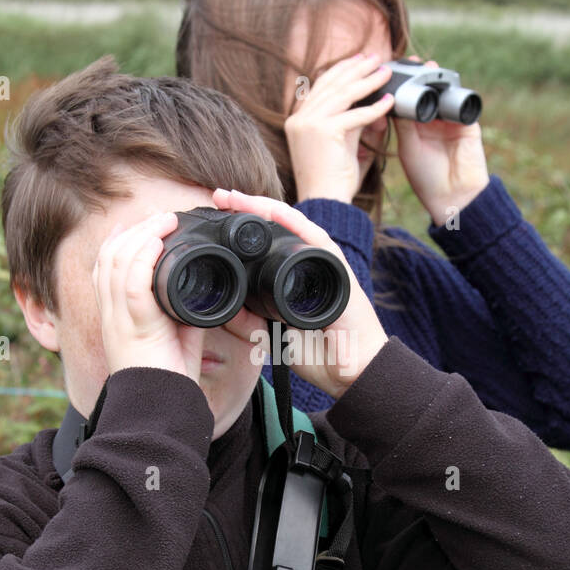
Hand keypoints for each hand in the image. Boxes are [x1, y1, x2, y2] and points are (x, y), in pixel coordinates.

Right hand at [92, 210, 204, 383]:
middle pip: (108, 257)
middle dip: (133, 230)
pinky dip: (144, 257)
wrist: (163, 410)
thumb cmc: (170, 378)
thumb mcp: (177, 336)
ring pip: (116, 262)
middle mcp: (111, 314)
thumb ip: (183, 312)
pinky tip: (158, 243)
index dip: (118, 241)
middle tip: (160, 218)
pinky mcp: (135, 327)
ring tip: (165, 221)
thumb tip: (203, 291)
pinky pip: (132, 283)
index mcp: (116, 315)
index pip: (104, 268)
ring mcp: (119, 320)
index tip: (141, 225)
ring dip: (142, 235)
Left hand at [211, 187, 387, 399]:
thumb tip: (223, 310)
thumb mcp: (273, 336)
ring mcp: (325, 263)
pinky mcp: (338, 269)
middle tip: (220, 196)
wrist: (353, 372)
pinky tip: (275, 211)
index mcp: (294, 276)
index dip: (241, 226)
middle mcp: (310, 264)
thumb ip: (251, 323)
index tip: (216, 214)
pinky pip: (315, 239)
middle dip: (247, 209)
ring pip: (292, 226)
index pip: (265, 243)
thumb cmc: (322, 354)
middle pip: (276, 227)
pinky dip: (295, 223)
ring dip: (264, 208)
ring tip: (237, 198)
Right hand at [284, 53, 394, 203]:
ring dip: (368, 81)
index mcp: (297, 119)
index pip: (321, 85)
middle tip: (377, 58)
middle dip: (356, 68)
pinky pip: (355, 115)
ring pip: (344, 93)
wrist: (324, 203)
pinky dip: (375, 108)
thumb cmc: (332, 180)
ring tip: (386, 72)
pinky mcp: (323, 132)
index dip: (341, 70)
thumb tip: (373, 103)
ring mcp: (308, 123)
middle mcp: (299, 118)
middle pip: (332, 83)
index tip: (359, 60)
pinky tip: (389, 102)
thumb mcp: (340, 143)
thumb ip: (351, 122)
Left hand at [393, 56, 488, 224]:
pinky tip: (444, 83)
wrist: (454, 198)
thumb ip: (403, 123)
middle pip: (428, 91)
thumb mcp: (408, 147)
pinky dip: (453, 92)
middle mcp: (434, 120)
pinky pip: (460, 102)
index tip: (391, 71)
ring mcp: (452, 120)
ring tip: (427, 65)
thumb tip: (391, 97)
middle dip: (420, 75)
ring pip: (444, 93)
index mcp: (417, 127)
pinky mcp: (468, 123)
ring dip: (437, 78)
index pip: (410, 99)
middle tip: (410, 60)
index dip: (402, 86)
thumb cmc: (426, 178)